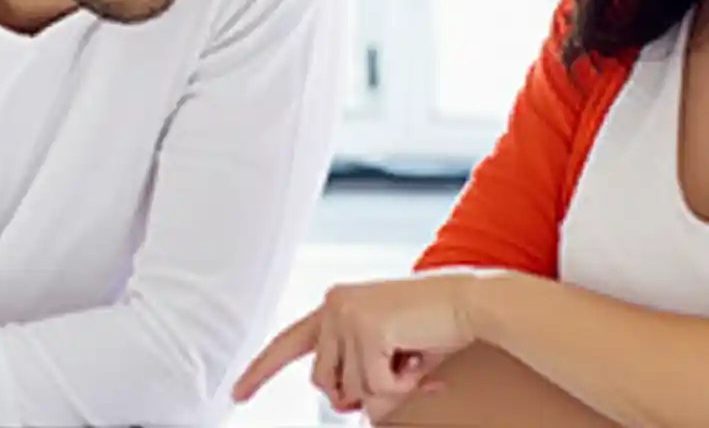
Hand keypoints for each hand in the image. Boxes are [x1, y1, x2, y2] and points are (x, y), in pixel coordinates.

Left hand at [232, 274, 482, 412]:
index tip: (237, 393)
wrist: (471, 302)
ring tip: (412, 358)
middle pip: (323, 383)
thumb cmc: (435, 326)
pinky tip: (419, 357)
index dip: (261, 370)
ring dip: (387, 387)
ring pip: (349, 389)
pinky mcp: (367, 328)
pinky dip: (403, 385)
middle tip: (399, 376)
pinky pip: (375, 388)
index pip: (288, 342)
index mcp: (335, 304)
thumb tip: (348, 407)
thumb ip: (358, 374)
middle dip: (358, 393)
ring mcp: (347, 315)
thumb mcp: (388, 355)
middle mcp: (334, 304)